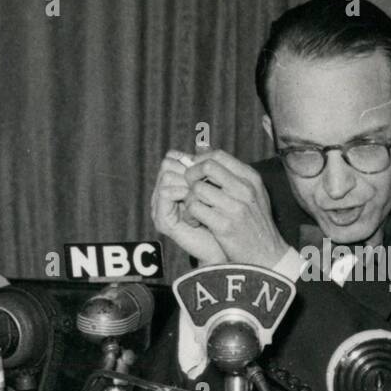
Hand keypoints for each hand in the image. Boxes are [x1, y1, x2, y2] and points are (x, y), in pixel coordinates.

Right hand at [151, 150, 228, 264]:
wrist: (228, 249)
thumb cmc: (227, 218)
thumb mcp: (221, 188)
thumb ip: (211, 167)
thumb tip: (203, 140)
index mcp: (177, 185)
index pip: (172, 157)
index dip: (189, 158)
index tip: (210, 171)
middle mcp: (166, 195)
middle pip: (167, 163)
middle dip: (189, 171)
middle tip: (208, 187)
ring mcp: (162, 207)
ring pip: (166, 176)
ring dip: (189, 185)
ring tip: (204, 202)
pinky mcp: (163, 220)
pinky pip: (166, 193)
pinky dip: (184, 197)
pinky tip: (198, 209)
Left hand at [180, 150, 290, 267]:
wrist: (267, 256)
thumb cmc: (255, 224)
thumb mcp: (252, 194)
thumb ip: (230, 172)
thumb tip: (201, 145)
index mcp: (252, 179)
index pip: (218, 156)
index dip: (200, 161)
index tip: (195, 174)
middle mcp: (245, 189)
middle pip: (206, 167)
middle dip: (191, 175)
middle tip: (189, 189)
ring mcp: (235, 207)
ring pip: (197, 188)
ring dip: (189, 199)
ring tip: (193, 210)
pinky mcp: (224, 225)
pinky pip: (195, 208)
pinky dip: (190, 215)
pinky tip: (195, 222)